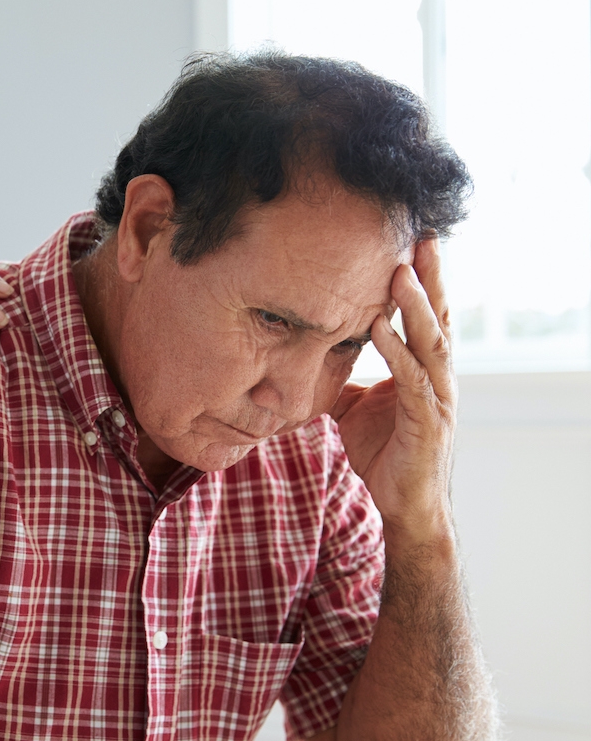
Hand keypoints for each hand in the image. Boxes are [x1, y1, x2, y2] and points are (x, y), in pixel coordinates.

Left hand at [329, 238, 455, 538]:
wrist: (403, 504)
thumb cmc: (384, 454)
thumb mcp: (352, 408)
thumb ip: (338, 379)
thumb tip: (303, 358)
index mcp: (423, 369)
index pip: (424, 315)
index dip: (420, 280)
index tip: (408, 240)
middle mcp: (437, 377)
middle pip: (436, 316)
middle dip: (429, 277)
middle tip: (421, 235)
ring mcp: (437, 398)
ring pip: (430, 342)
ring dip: (415, 307)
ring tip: (400, 274)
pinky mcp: (427, 422)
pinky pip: (411, 381)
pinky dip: (397, 353)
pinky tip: (381, 331)